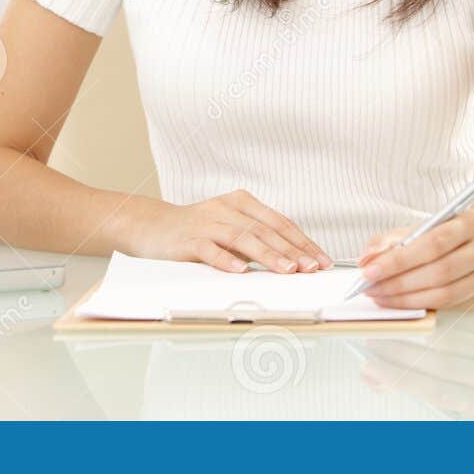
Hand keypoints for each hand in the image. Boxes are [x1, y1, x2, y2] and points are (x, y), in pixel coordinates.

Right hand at [121, 190, 332, 273]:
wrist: (152, 226)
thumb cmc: (198, 230)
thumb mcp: (231, 228)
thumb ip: (257, 239)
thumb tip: (295, 261)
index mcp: (241, 202)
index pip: (279, 222)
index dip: (302, 241)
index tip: (321, 260)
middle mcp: (226, 208)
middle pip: (265, 229)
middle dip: (292, 250)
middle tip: (311, 268)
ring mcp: (206, 223)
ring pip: (242, 238)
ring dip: (267, 255)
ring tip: (287, 270)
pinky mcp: (188, 239)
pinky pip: (209, 249)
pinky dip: (226, 260)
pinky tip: (241, 271)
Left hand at [356, 212, 473, 309]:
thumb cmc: (446, 235)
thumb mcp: (419, 228)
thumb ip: (390, 241)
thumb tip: (367, 259)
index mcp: (472, 222)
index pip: (433, 243)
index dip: (399, 260)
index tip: (370, 271)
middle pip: (440, 271)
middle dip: (399, 283)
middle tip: (371, 287)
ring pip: (446, 294)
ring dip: (407, 299)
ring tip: (382, 297)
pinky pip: (451, 306)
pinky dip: (423, 306)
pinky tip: (402, 302)